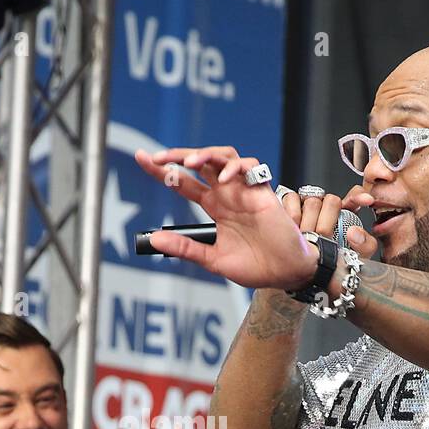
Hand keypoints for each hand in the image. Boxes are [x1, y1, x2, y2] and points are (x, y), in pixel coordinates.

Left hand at [134, 145, 317, 290]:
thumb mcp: (212, 259)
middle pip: (201, 162)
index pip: (184, 183)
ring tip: (191, 163)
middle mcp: (227, 194)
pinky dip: (235, 168)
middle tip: (158, 157)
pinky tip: (224, 179)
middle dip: (179, 155)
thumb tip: (156, 238)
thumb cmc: (255, 265)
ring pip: (224, 156)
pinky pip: (250, 167)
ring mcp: (244, 190)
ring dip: (206, 155)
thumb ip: (185, 248)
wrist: (285, 273)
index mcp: (214, 207)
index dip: (164, 171)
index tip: (143, 160)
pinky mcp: (262, 191)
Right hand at [278, 184, 381, 262]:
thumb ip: (365, 246)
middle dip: (327, 219)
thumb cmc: (329, 265)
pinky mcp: (289, 207)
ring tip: (306, 235)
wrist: (303, 272)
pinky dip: (292, 212)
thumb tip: (355, 232)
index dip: (359, 197)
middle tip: (323, 234)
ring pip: (311, 201)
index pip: (354, 198)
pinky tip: (293, 226)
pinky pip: (292, 199)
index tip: (367, 201)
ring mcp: (307, 207)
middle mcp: (326, 209)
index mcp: (344, 216)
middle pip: (331, 200)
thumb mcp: (354, 259)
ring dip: (308, 220)